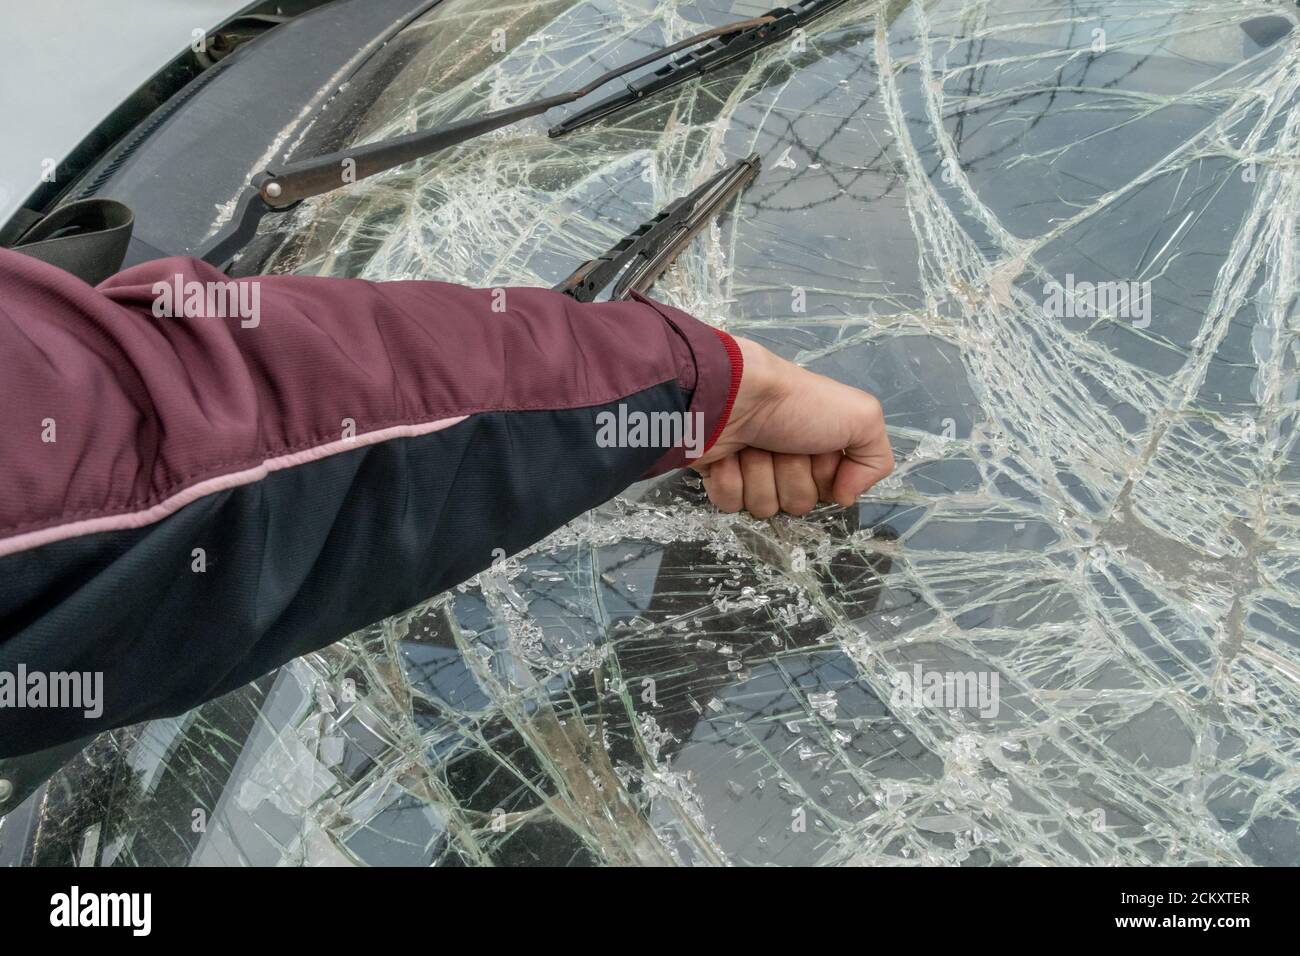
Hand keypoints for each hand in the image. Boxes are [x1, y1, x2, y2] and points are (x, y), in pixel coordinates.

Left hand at [691, 336, 892, 516]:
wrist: (737, 392)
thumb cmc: (798, 403)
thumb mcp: (863, 416)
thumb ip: (876, 460)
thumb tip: (845, 498)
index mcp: (820, 451)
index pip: (829, 493)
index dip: (824, 474)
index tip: (817, 446)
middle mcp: (787, 462)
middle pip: (796, 503)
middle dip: (790, 473)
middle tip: (781, 442)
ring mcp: (751, 472)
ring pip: (763, 506)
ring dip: (759, 473)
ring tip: (752, 443)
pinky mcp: (717, 477)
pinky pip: (730, 503)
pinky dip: (730, 478)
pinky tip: (729, 453)